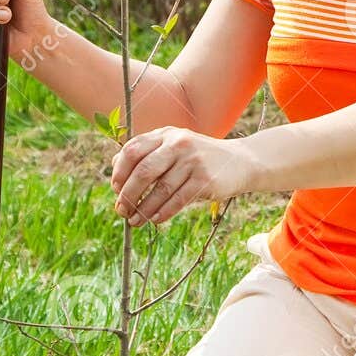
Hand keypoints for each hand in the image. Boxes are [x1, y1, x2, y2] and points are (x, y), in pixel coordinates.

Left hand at [111, 127, 253, 226]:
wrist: (241, 162)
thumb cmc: (200, 157)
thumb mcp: (174, 146)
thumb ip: (146, 152)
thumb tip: (114, 166)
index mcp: (166, 134)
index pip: (132, 150)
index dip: (120, 172)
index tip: (115, 189)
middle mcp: (178, 144)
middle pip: (143, 171)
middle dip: (128, 194)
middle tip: (121, 210)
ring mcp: (193, 161)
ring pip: (160, 189)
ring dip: (144, 209)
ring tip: (135, 221)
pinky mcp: (206, 180)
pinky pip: (178, 199)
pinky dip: (163, 212)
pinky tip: (155, 220)